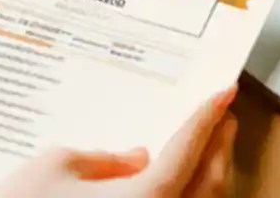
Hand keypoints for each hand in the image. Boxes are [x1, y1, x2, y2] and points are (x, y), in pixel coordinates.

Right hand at [0, 86, 238, 197]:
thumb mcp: (54, 165)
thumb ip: (103, 157)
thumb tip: (135, 157)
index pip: (187, 151)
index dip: (207, 118)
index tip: (224, 93)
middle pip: (208, 185)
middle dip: (219, 148)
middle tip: (224, 118)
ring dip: (209, 177)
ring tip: (208, 149)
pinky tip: (178, 185)